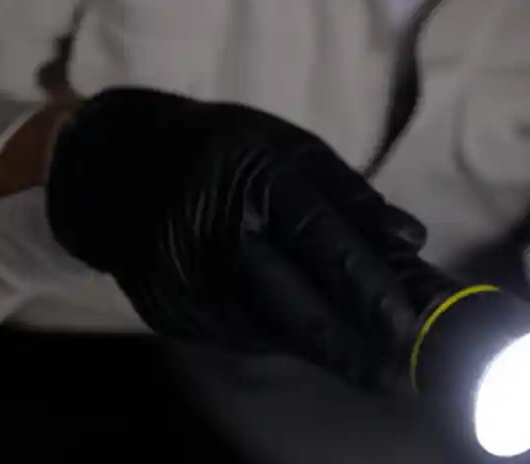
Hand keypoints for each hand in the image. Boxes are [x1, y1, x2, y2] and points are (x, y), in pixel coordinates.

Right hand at [44, 87, 426, 391]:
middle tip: (404, 378)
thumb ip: (353, 197)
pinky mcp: (169, 315)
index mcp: (252, 178)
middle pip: (293, 308)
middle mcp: (214, 236)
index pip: (321, 238)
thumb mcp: (292, 150)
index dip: (367, 285)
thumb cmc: (229, 153)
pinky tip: (314, 338)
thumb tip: (413, 241)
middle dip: (352, 351)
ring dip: (326, 351)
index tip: (410, 324)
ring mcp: (186, 282)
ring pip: (272, 332)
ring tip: (376, 365)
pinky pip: (243, 335)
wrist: (117, 168)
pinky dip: (285, 338)